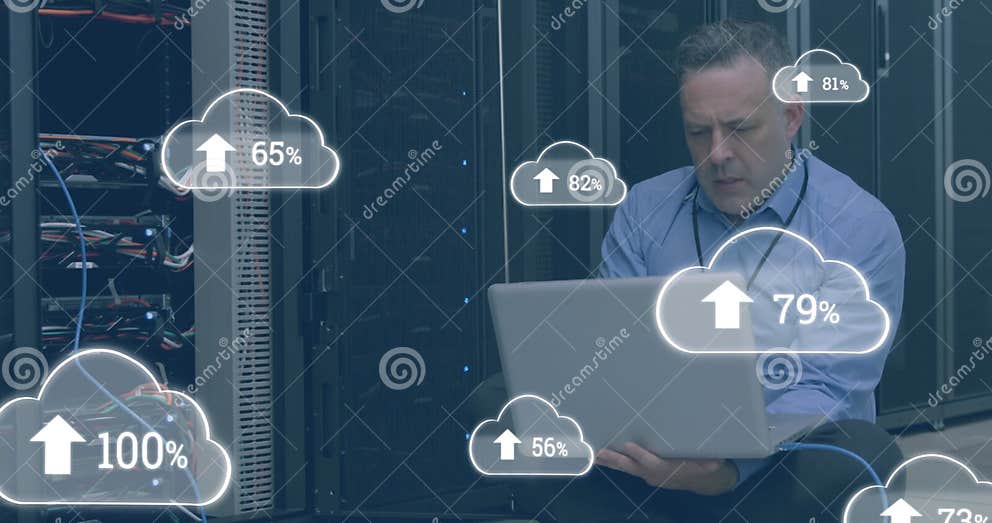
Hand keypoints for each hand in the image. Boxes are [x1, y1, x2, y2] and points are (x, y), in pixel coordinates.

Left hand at [595, 443, 737, 495]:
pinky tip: (595, 453)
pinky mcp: (639, 470)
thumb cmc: (701, 466)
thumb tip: (717, 460)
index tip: (629, 445)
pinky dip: (609, 460)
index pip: (651, 462)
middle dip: (614, 458)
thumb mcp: (708, 464)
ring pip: (622, 466)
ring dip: (606, 460)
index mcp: (666, 469)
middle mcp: (652, 473)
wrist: (697, 480)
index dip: (640, 455)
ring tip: (588, 451)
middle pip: (630, 466)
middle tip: (598, 452)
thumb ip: (710, 463)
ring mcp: (643, 473)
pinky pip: (622, 465)